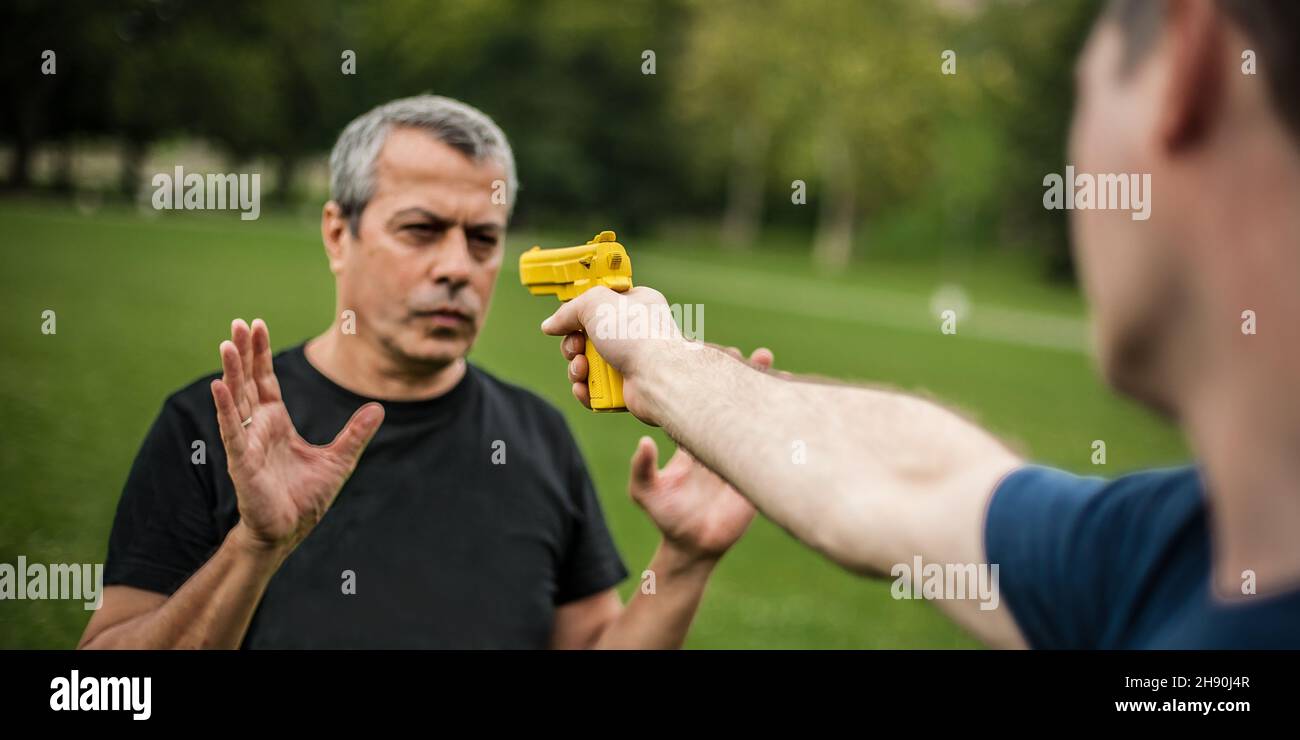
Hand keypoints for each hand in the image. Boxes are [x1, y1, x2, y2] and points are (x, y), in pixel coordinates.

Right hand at [210, 319, 383, 553]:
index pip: (265, 380)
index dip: (261, 354)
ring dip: (230, 371)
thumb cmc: (306, 498)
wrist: (289, 531)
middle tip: (238, 321)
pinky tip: (218, 385)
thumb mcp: (340, 459)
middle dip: (243, 352)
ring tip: (227, 342)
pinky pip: (231, 429)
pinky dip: (225, 408)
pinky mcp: (241, 461)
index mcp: (277, 422)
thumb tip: (379, 407)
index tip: (257, 325)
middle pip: (248, 381)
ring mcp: (247, 442)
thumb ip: (356, 433)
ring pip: (236, 399)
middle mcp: (258, 427)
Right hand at [541, 286, 681, 423]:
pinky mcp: (626, 388)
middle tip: (577, 348)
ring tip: (582, 370)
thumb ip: (569, 310)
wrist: (658, 377)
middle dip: (573, 345)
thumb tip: (550, 325)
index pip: (601, 302)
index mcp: (635, 303)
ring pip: (588, 364)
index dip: (582, 310)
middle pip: (588, 336)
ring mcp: (630, 361)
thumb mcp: (596, 304)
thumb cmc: (637, 335)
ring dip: (576, 368)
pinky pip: (595, 388)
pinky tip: (585, 389)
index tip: (568, 318)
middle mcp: (634, 332)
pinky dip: (586, 390)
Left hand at [623, 347, 773, 559]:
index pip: (699, 400)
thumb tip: (644, 442)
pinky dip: (781, 428)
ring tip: (778, 371)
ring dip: (765, 395)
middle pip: (730, 402)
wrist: (693, 547)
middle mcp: (716, 441)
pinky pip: (769, 447)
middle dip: (744, 378)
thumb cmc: (666, 517)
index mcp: (691, 438)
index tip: (715, 359)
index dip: (707, 379)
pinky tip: (793, 410)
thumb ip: (642, 469)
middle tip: (755, 355)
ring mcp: (738, 455)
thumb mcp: (645, 492)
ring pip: (752, 418)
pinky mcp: (755, 473)